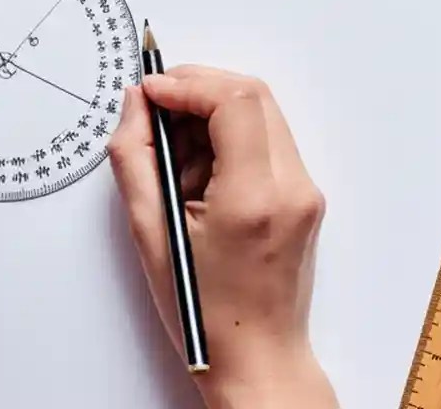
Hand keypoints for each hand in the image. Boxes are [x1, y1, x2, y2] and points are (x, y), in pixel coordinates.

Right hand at [108, 65, 337, 408]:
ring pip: (261, 113)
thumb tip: (136, 105)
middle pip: (253, 95)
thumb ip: (135, 158)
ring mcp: (305, 190)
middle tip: (157, 106)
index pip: (234, 101)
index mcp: (254, 198)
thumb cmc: (204, 311)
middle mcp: (292, 187)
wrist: (257, 357)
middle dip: (199, 88)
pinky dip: (228, 137)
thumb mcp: (150, 232)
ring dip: (212, 113)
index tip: (151, 92)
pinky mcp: (304, 195)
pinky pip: (266, 140)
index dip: (187, 84)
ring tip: (173, 153)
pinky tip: (198, 171)